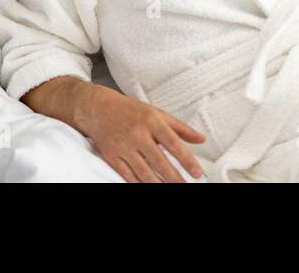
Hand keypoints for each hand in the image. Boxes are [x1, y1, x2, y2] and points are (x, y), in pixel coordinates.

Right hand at [74, 87, 206, 182]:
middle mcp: (137, 133)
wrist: (98, 108)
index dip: (186, 160)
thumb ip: (180, 128)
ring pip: (144, 173)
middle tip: (185, 187)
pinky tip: (150, 187)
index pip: (173, 143)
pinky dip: (139, 185)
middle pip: (159, 162)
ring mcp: (123, 146)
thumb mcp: (157, 113)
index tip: (197, 173)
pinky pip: (128, 176)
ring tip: (169, 190)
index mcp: (151, 121)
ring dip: (158, 185)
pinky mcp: (111, 156)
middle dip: (175, 179)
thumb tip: (201, 139)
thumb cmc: (131, 111)